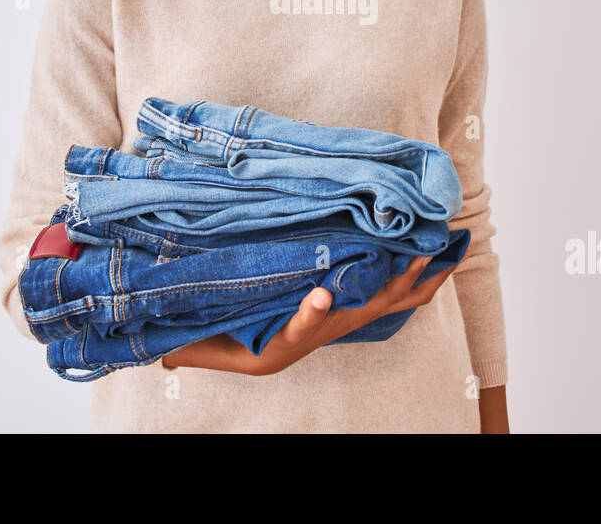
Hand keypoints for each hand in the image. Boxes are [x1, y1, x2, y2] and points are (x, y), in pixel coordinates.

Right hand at [159, 253, 459, 374]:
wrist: (258, 351)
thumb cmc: (232, 340)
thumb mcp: (206, 347)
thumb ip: (186, 349)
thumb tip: (160, 357)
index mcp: (289, 338)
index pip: (301, 328)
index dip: (312, 315)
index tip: (319, 297)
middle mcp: (326, 329)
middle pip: (367, 309)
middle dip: (394, 282)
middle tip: (418, 253)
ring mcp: (348, 317)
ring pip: (391, 299)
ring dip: (416, 274)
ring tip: (440, 243)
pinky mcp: (358, 303)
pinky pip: (398, 292)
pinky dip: (419, 272)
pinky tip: (439, 249)